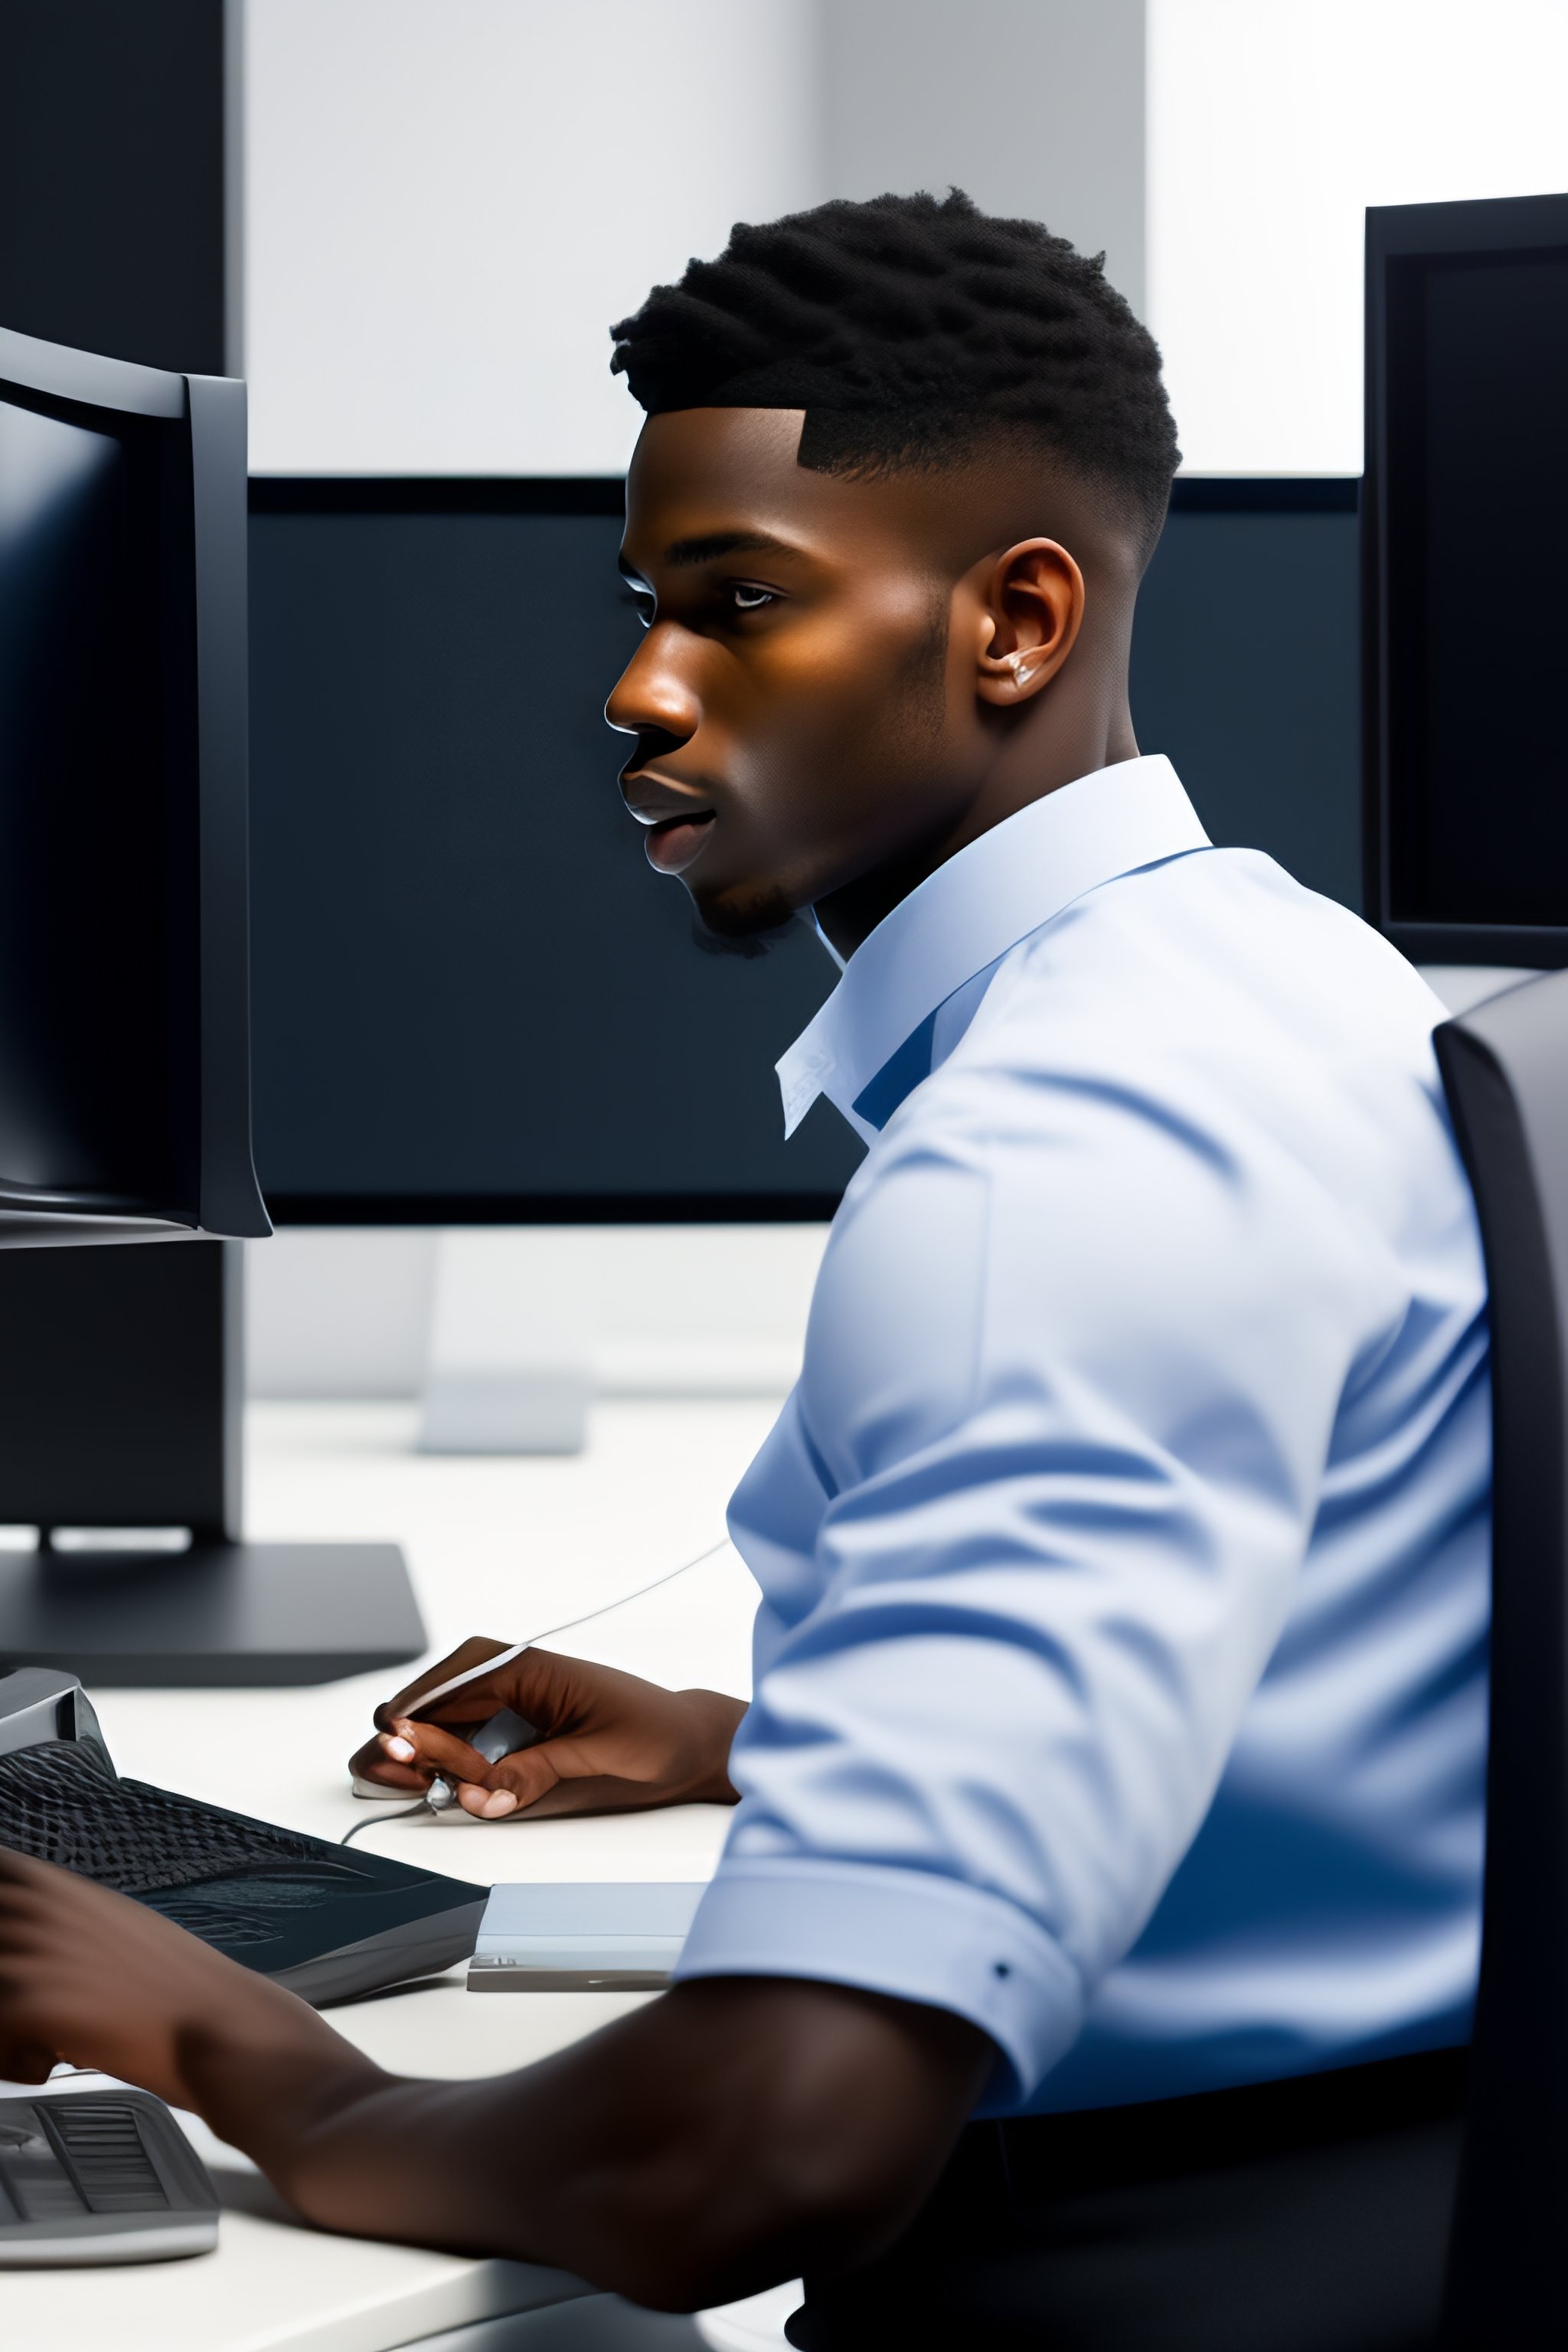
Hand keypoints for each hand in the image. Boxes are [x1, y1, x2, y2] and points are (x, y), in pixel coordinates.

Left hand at [0, 1846, 354, 2111]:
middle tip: (28, 2009)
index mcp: (63, 1890)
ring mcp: (38, 1949)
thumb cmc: (181, 1993)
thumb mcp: (122, 1931)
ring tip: (41, 2042)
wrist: (221, 2031)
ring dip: (2, 2027)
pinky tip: (51, 2062)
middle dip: (5, 1978)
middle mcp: (46, 1909)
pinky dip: (12, 2060)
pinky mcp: (34, 1999)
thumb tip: (31, 1938)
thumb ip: (67, 1924)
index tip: (13, 1942)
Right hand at [348, 1641, 747, 1821]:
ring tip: (404, 1778)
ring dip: (419, 1747)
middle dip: (404, 1735)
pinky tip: (437, 1778)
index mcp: (528, 1666)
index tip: (398, 1755)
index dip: (414, 1724)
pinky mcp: (515, 1720)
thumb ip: (535, 1772)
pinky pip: (463, 1731)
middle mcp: (511, 1674)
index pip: (449, 1688)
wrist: (687, 1739)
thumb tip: (482, 1797)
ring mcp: (510, 1697)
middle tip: (392, 1774)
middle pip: (432, 1699)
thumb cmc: (655, 1731)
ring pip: (440, 1715)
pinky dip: (443, 1755)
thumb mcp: (598, 1752)